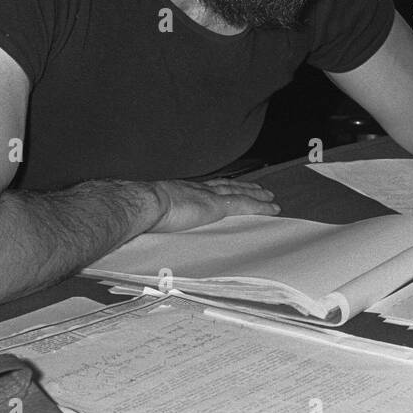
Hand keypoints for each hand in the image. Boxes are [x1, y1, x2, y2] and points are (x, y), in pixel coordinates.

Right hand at [150, 178, 280, 232]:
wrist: (144, 202)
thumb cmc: (140, 210)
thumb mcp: (151, 211)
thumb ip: (158, 218)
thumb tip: (151, 227)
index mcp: (183, 190)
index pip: (207, 187)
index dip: (221, 186)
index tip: (230, 186)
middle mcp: (198, 189)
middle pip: (228, 185)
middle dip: (244, 186)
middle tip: (258, 188)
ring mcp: (209, 196)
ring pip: (240, 192)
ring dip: (256, 194)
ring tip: (270, 196)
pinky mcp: (216, 206)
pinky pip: (245, 205)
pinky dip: (260, 206)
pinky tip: (272, 208)